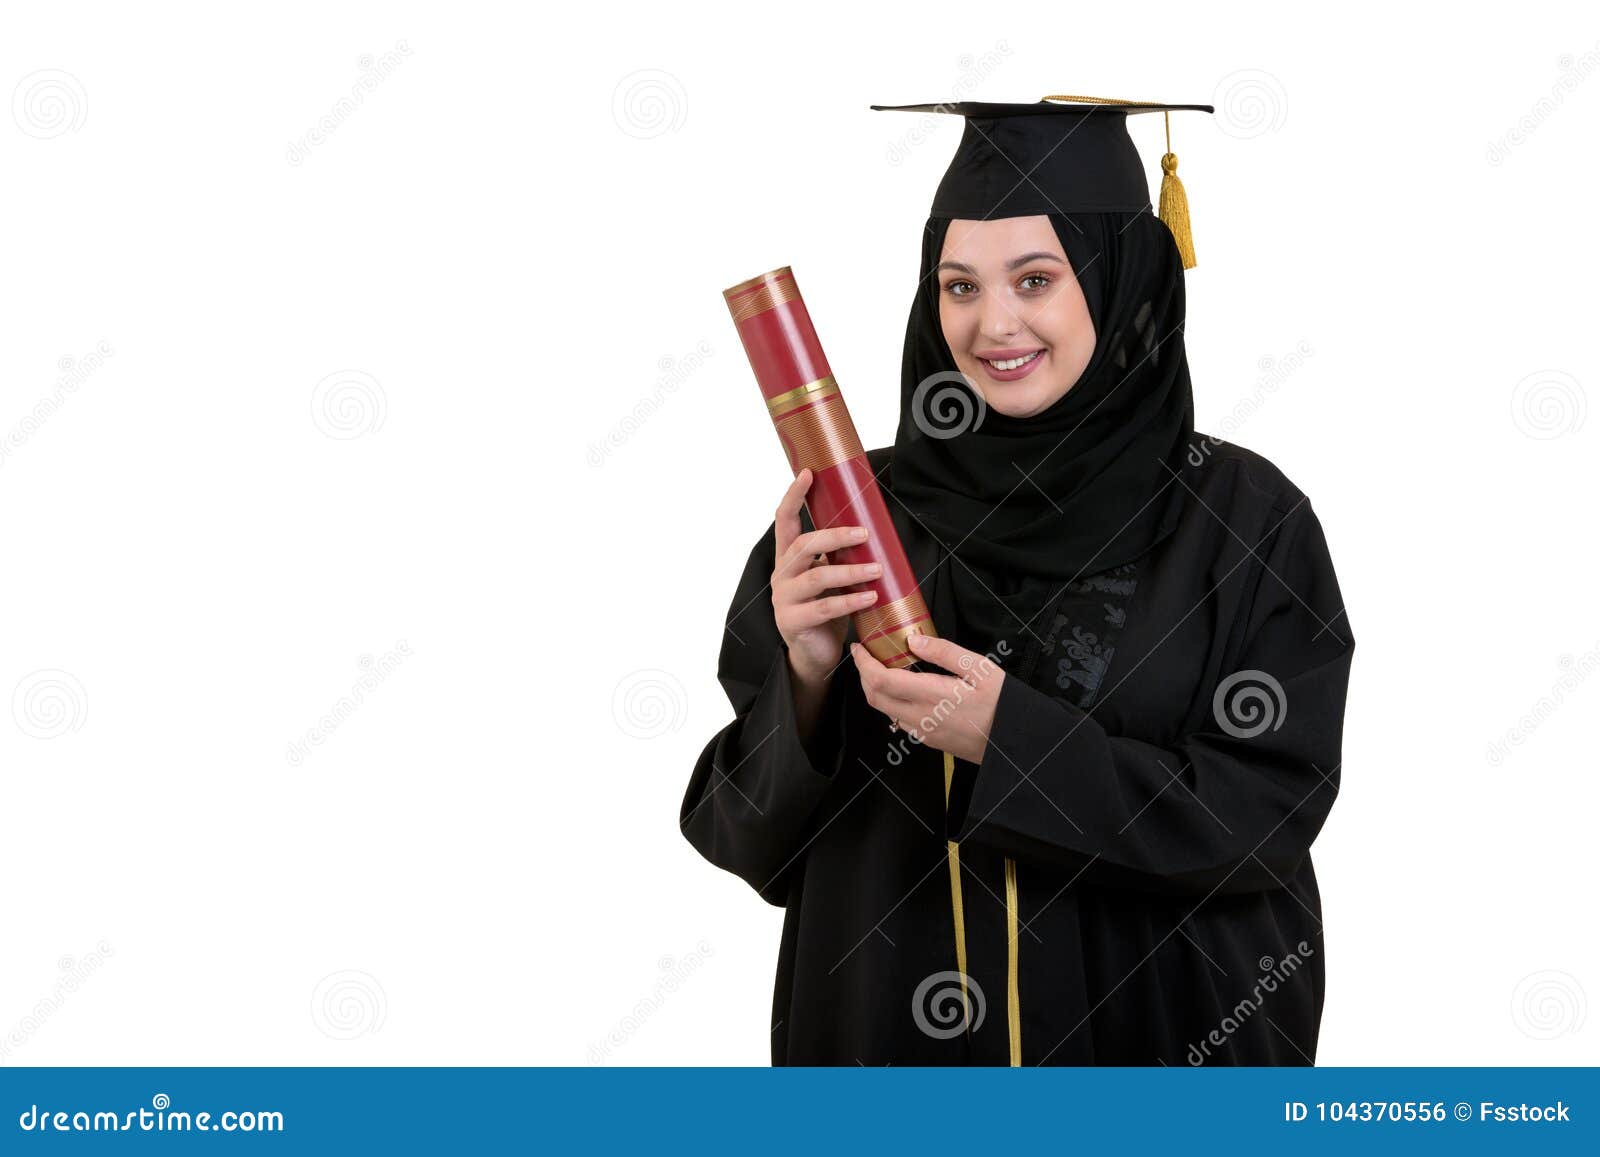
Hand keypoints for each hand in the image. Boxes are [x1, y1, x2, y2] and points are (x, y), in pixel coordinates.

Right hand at [771, 468, 881, 687]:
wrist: (813, 655)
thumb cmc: (825, 611)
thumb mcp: (829, 578)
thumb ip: (836, 558)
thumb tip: (870, 530)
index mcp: (788, 559)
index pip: (783, 521)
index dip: (793, 496)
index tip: (808, 473)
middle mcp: (781, 575)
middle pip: (802, 544)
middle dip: (834, 536)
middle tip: (864, 534)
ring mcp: (783, 599)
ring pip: (815, 577)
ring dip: (849, 571)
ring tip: (876, 570)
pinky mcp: (792, 622)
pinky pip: (823, 608)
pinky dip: (849, 600)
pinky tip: (870, 597)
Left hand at [849, 631, 1003, 764]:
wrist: (1012, 743)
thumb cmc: (1002, 703)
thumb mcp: (979, 668)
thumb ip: (944, 652)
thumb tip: (913, 639)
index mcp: (931, 695)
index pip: (880, 680)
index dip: (863, 663)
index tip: (859, 647)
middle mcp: (920, 717)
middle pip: (874, 697)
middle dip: (862, 674)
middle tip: (866, 655)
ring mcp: (922, 732)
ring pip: (884, 710)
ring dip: (875, 689)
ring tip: (882, 667)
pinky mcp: (928, 740)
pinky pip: (899, 721)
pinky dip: (890, 702)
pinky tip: (903, 689)